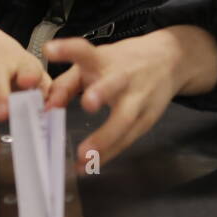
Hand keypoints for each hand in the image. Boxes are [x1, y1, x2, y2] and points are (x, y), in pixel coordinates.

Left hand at [44, 26, 216, 168]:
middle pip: (114, 83)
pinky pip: (127, 139)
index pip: (85, 51)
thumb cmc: (120, 62)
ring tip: (84, 156)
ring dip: (105, 138)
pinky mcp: (148, 119)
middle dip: (102, 92)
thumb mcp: (93, 63)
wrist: (169, 61)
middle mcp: (123, 76)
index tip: (49, 51)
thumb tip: (46, 109)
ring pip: (125, 119)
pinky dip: (107, 155)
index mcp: (103, 59)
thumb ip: (66, 84)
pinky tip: (89, 167)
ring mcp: (139, 98)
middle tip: (87, 103)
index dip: (67, 50)